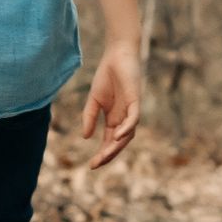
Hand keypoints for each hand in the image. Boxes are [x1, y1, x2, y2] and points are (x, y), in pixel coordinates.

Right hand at [80, 44, 141, 169]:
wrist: (117, 57)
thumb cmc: (106, 77)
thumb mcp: (93, 100)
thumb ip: (89, 117)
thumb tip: (85, 137)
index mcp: (114, 119)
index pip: (109, 141)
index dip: (102, 154)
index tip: (91, 165)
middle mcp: (124, 118)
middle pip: (119, 142)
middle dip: (109, 154)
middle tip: (96, 164)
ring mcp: (131, 111)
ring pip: (128, 134)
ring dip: (117, 146)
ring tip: (105, 155)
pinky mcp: (136, 101)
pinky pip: (133, 119)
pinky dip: (126, 129)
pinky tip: (116, 136)